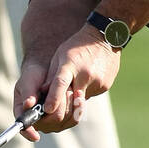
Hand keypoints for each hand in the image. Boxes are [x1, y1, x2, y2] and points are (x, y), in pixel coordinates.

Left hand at [14, 25, 120, 140]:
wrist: (105, 38)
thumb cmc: (78, 46)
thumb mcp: (60, 55)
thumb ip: (52, 75)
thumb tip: (42, 93)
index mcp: (70, 65)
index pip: (60, 84)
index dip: (53, 98)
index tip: (47, 109)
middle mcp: (85, 75)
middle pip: (71, 99)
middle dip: (62, 107)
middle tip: (54, 108)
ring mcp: (97, 82)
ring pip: (80, 100)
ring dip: (74, 97)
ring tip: (76, 81)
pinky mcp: (104, 86)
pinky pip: (90, 95)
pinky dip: (84, 92)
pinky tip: (87, 79)